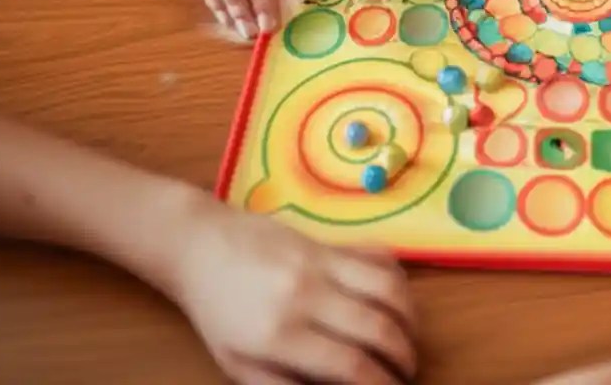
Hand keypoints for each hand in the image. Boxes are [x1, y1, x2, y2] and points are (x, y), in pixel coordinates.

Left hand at [171, 197, 417, 384]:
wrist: (199, 246)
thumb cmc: (217, 312)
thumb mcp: (238, 364)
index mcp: (280, 335)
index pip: (350, 365)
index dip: (381, 383)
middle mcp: (306, 296)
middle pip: (379, 328)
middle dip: (404, 356)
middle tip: (406, 369)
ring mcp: (322, 262)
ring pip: (389, 288)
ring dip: (411, 318)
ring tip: (408, 336)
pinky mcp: (330, 239)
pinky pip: (380, 255)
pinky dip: (398, 279)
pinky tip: (394, 300)